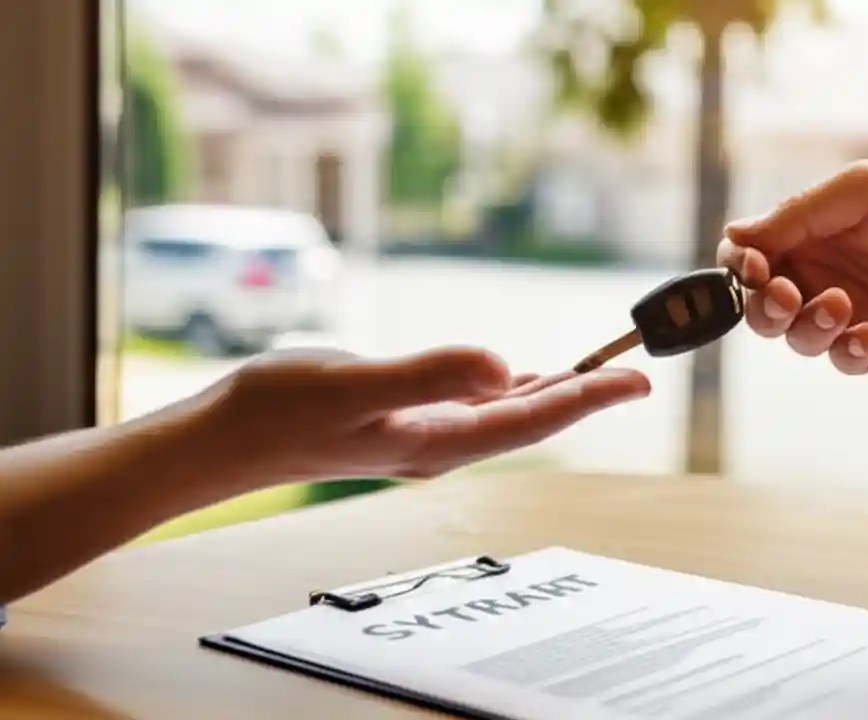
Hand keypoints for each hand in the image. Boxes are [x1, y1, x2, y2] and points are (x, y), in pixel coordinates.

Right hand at [190, 346, 650, 490]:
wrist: (226, 438)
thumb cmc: (280, 409)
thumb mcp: (354, 385)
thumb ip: (429, 375)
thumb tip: (507, 369)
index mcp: (439, 439)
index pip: (534, 418)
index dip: (590, 398)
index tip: (639, 381)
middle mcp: (441, 444)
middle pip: (533, 419)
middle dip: (586, 396)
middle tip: (635, 375)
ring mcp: (422, 435)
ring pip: (507, 414)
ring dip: (554, 393)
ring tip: (595, 374)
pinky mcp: (403, 421)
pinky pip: (477, 406)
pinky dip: (510, 389)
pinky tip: (517, 378)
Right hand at [717, 159, 867, 373]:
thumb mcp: (861, 191)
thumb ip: (797, 215)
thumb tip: (735, 235)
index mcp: (810, 233)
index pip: (751, 257)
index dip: (741, 268)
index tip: (756, 267)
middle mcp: (822, 274)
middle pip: (763, 307)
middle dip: (766, 308)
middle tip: (790, 296)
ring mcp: (850, 312)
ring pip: (798, 340)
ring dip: (809, 328)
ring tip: (843, 307)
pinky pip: (843, 362)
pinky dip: (847, 353)